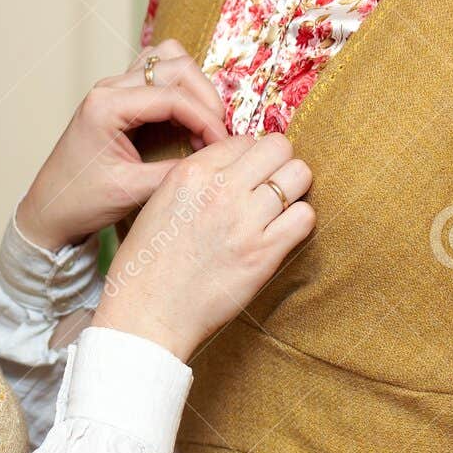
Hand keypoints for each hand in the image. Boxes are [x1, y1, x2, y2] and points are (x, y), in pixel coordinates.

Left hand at [14, 40, 227, 251]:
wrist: (51, 208)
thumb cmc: (82, 201)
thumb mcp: (132, 191)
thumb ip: (175, 171)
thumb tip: (216, 159)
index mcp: (106, 106)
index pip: (172, 96)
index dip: (206, 119)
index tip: (223, 144)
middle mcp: (108, 88)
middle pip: (175, 66)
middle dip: (205, 98)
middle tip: (217, 135)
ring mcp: (114, 88)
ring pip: (167, 60)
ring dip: (193, 87)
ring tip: (203, 124)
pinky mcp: (120, 97)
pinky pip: (158, 75)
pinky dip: (181, 91)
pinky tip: (187, 122)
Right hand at [93, 133, 314, 360]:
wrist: (147, 313)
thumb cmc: (147, 263)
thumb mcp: (160, 202)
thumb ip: (196, 179)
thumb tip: (233, 167)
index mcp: (191, 173)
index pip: (243, 139)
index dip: (249, 156)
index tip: (247, 174)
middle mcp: (220, 190)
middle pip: (278, 147)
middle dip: (278, 163)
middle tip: (270, 185)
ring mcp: (245, 221)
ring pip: (298, 175)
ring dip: (293, 189)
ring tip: (278, 207)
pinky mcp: (264, 253)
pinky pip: (304, 217)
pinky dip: (299, 221)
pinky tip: (281, 231)